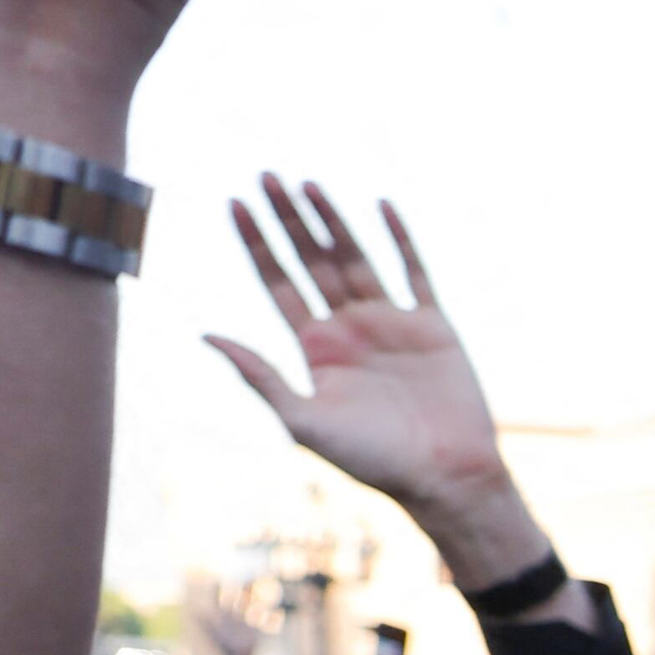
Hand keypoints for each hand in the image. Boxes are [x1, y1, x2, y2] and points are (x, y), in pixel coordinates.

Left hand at [208, 182, 554, 589]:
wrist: (446, 477)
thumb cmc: (374, 461)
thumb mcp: (304, 422)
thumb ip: (259, 376)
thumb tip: (208, 334)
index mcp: (316, 348)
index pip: (278, 283)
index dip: (256, 244)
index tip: (235, 204)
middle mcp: (349, 328)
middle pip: (311, 261)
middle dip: (287, 220)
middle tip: (265, 177)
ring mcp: (392, 323)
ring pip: (355, 258)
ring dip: (331, 220)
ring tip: (306, 183)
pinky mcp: (433, 326)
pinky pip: (415, 273)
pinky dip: (400, 239)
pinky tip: (381, 205)